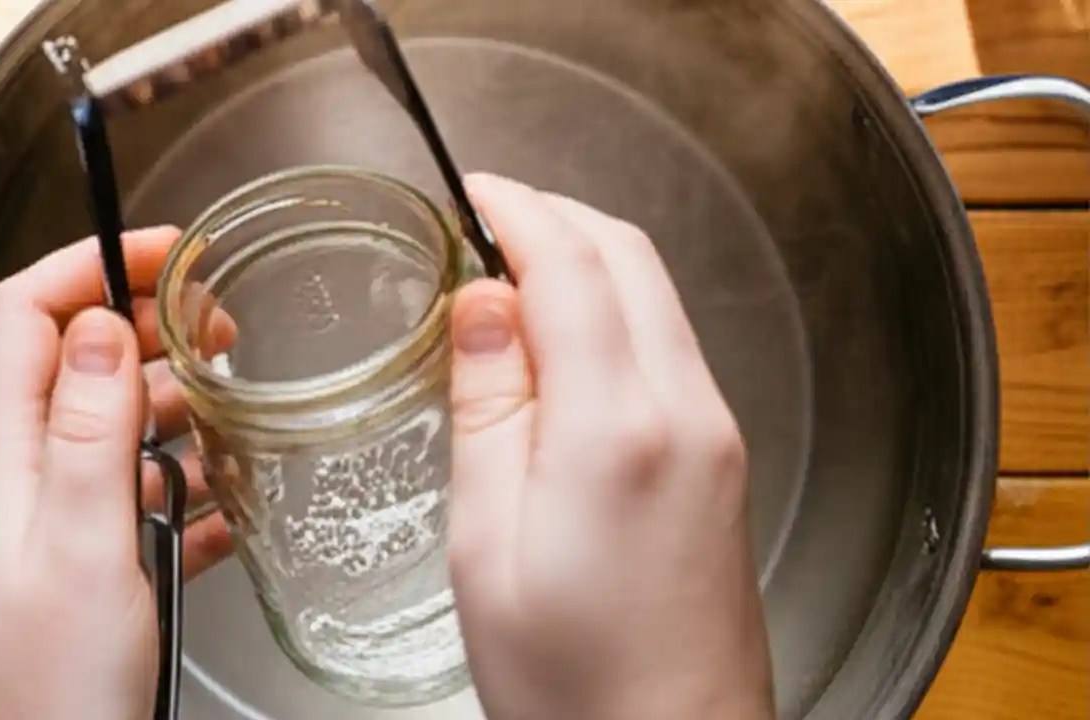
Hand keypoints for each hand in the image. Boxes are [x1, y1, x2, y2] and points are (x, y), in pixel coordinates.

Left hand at [0, 227, 232, 719]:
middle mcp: (23, 474)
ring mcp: (56, 516)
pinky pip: (141, 494)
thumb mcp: (79, 544)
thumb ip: (87, 432)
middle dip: (146, 327)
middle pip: (77, 360)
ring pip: (116, 427)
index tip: (164, 250)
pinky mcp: (90, 558)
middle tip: (218, 327)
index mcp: (6, 454)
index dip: (88, 265)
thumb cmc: (46, 682)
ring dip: (176, 408)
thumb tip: (96, 330)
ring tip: (235, 411)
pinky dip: (187, 484)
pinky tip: (227, 504)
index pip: (25, 316)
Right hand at [448, 175, 773, 719]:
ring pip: (656, 298)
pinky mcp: (723, 459)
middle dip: (557, 217)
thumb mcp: (486, 545)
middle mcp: (686, 414)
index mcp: (616, 431)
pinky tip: (566, 337)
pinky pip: (670, 346)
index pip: (573, 270)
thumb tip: (482, 305)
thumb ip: (489, 410)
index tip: (473, 189)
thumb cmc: (571, 681)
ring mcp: (717, 434)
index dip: (518, 213)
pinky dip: (616, 310)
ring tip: (514, 270)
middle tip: (489, 215)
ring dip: (589, 260)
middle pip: (630, 261)